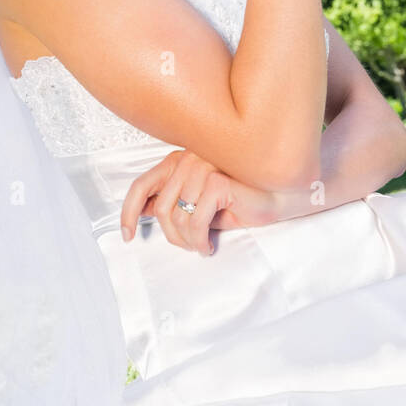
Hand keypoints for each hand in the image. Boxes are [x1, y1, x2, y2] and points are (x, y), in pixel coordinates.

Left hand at [120, 148, 278, 254]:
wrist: (277, 198)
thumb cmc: (239, 201)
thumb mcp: (198, 203)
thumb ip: (174, 203)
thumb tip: (147, 215)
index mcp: (178, 161)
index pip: (141, 186)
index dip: (128, 213)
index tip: (127, 235)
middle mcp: (187, 158)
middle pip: (161, 210)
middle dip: (172, 237)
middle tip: (189, 247)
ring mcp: (202, 166)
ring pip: (178, 219)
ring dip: (188, 241)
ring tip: (202, 245)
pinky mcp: (217, 181)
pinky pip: (196, 222)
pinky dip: (200, 240)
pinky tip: (209, 244)